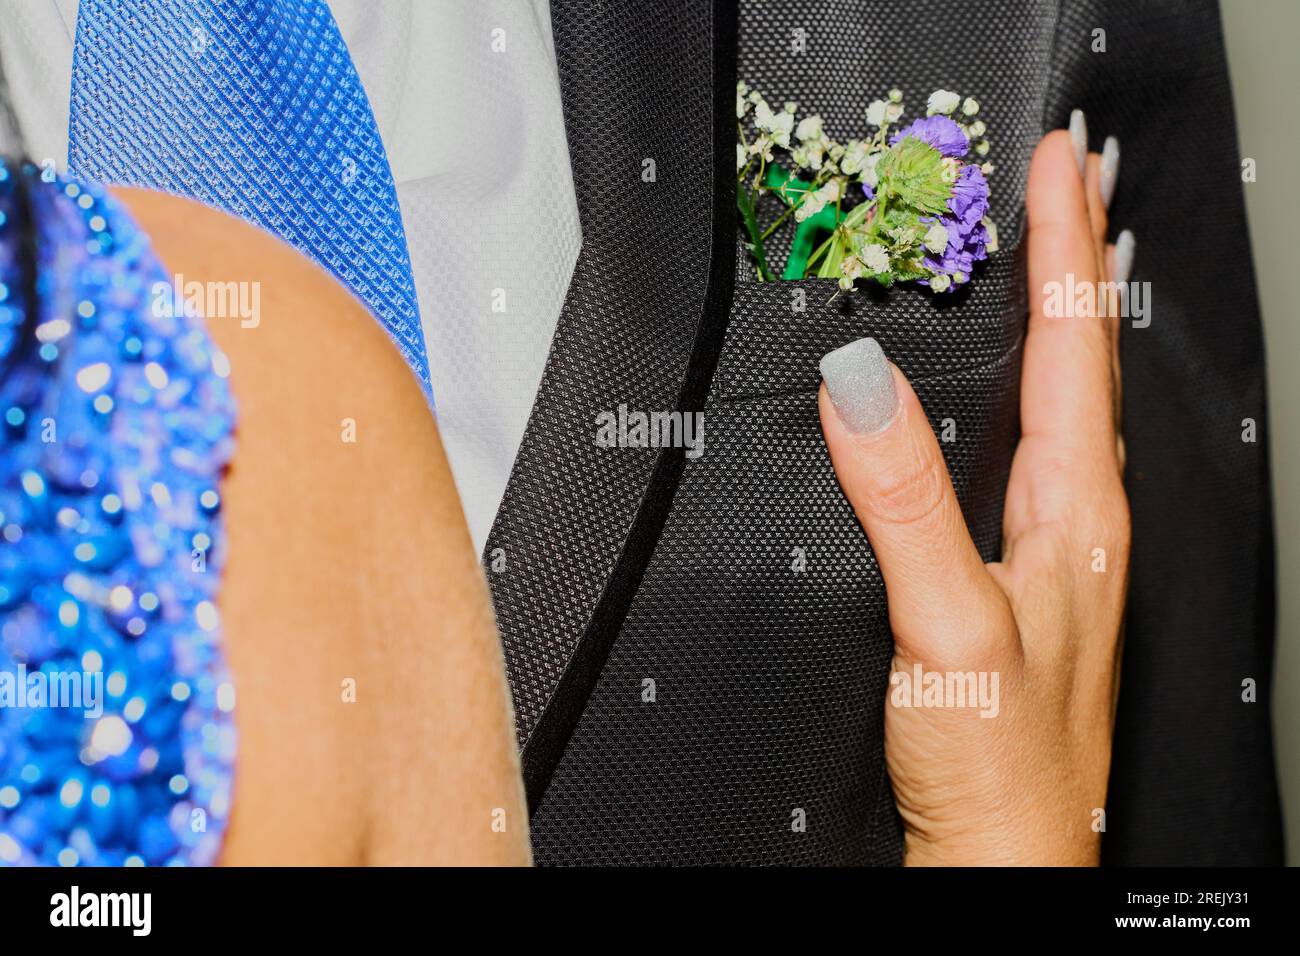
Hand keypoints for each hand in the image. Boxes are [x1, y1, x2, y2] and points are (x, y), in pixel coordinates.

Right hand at [817, 120, 1131, 864]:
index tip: (1059, 167)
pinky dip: (1025, 394)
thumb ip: (904, 501)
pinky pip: (1031, 454)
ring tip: (1049, 261)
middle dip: (1071, 261)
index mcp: (1076, 512)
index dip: (1063, 245)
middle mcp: (1077, 521)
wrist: (1004, 854)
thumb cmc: (1002, 762)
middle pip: (1084, 360)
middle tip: (1059, 188)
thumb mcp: (947, 619)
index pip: (1075, 346)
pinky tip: (1010, 399)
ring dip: (1057, 321)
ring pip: (1064, 404)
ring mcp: (1053, 550)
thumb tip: (859, 388)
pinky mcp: (1018, 579)